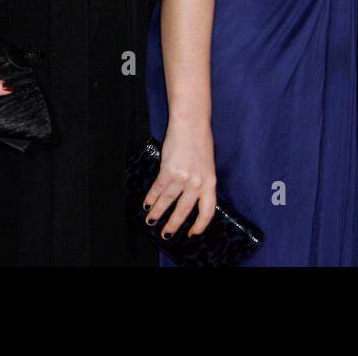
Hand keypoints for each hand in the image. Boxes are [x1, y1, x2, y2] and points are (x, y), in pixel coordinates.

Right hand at [143, 118, 216, 239]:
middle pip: (184, 211)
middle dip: (173, 224)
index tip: (193, 233)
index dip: (200, 225)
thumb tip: (190, 198)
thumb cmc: (200, 141)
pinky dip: (151, 199)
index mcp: (210, 182)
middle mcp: (197, 183)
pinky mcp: (168, 171)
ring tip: (151, 221)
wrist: (191, 124)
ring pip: (167, 202)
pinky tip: (147, 205)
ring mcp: (182, 178)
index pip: (208, 211)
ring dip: (158, 213)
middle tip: (166, 234)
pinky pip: (157, 190)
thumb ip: (201, 181)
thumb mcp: (207, 165)